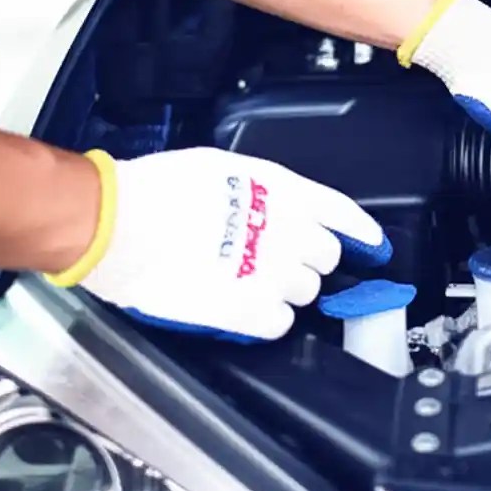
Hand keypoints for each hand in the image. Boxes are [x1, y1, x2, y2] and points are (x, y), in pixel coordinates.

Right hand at [49, 147, 390, 341]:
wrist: (119, 226)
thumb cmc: (157, 189)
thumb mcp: (220, 167)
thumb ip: (259, 188)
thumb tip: (270, 205)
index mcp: (284, 191)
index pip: (343, 213)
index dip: (361, 231)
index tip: (371, 244)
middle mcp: (289, 232)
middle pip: (328, 257)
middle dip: (307, 259)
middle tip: (274, 258)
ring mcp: (273, 274)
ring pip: (307, 291)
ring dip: (286, 289)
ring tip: (248, 280)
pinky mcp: (250, 311)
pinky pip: (281, 323)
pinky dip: (268, 318)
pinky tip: (244, 306)